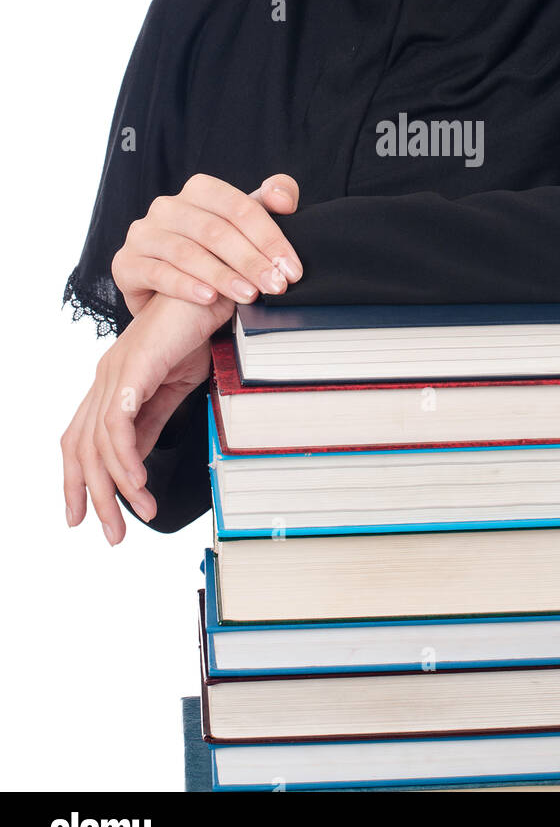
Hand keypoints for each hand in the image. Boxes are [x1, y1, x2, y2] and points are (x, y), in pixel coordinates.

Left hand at [61, 290, 234, 543]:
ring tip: (139, 513)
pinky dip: (126, 460)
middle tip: (111, 534)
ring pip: (98, 445)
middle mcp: (105, 379)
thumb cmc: (197, 330)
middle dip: (92, 497)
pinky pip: (118, 426)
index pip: (81, 440)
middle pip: (81, 449)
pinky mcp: (131, 371)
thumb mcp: (174, 387)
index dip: (77, 481)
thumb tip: (137, 460)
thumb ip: (151, 421)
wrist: (214, 292)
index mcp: (113, 383)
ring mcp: (114, 374)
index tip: (85, 516)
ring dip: (116, 487)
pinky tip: (138, 482)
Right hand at [111, 171, 302, 317]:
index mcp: (199, 190)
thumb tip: (283, 197)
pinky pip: (158, 273)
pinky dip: (187, 286)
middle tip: (277, 285)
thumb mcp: (241, 231)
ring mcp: (143, 234)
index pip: (240, 207)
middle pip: (215, 230)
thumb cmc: (213, 258)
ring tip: (249, 295)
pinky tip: (210, 300)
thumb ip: (266, 206)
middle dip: (251, 260)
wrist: (171, 303)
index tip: (292, 268)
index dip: (270, 237)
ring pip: (187, 252)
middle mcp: (167, 207)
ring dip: (223, 275)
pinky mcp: (126, 263)